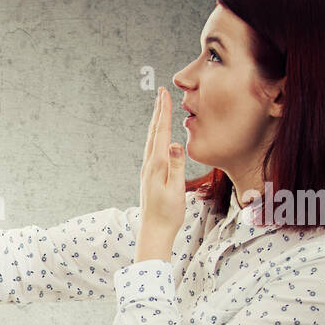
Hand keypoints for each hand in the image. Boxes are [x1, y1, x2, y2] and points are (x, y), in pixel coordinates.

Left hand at [137, 86, 185, 258]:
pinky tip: (158, 136)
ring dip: (156, 122)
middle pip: (154, 132)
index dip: (164, 112)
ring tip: (160, 108)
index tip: (165, 94)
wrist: (155, 231)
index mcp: (157, 166)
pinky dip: (156, 136)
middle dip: (158, 111)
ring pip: (152, 140)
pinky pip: (152, 149)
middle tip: (161, 93)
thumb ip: (176, 166)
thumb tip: (174, 143)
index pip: (161, 133)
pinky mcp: (149, 176)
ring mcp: (148, 171)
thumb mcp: (177, 189)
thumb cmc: (169, 213)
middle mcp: (149, 165)